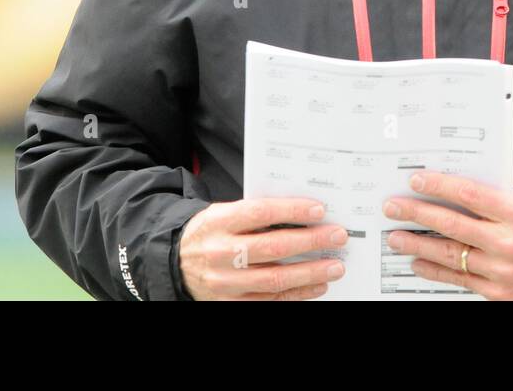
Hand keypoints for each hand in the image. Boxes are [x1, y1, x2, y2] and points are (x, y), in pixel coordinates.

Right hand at [178, 198, 346, 300]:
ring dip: (310, 273)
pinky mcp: (230, 303)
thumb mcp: (223, 213)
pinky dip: (297, 294)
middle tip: (337, 236)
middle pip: (273, 247)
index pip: (261, 213)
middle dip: (311, 241)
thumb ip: (256, 212)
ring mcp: (225, 282)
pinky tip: (316, 285)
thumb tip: (301, 213)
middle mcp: (221, 252)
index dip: (292, 210)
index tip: (319, 210)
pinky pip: (269, 300)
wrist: (175, 262)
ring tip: (334, 266)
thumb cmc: (209, 233)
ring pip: (274, 279)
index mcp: (219, 222)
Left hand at [383, 173, 512, 299]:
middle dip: (417, 213)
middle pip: (452, 225)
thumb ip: (505, 191)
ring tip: (395, 237)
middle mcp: (506, 242)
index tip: (417, 181)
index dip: (439, 186)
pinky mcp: (497, 292)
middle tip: (393, 207)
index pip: (469, 194)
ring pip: (449, 255)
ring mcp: (500, 270)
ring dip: (417, 245)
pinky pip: (458, 280)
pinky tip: (417, 262)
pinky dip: (434, 271)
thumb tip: (469, 184)